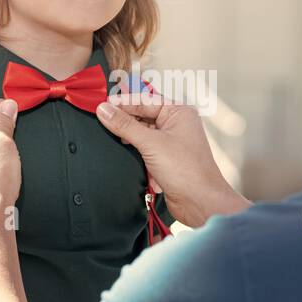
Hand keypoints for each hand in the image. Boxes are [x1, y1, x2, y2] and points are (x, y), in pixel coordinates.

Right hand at [94, 94, 248, 227]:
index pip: (145, 100)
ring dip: (129, 135)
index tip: (102, 104)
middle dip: (125, 119)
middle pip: (143, 115)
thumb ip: (125, 125)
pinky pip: (145, 149)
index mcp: (179, 113)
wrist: (199, 202)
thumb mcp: (151, 143)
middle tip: (102, 118)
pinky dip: (135, 150)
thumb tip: (104, 110)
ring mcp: (172, 143)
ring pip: (143, 133)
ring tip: (111, 134)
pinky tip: (125, 151)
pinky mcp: (166, 159)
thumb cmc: (187, 171)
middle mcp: (177, 125)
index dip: (123, 102)